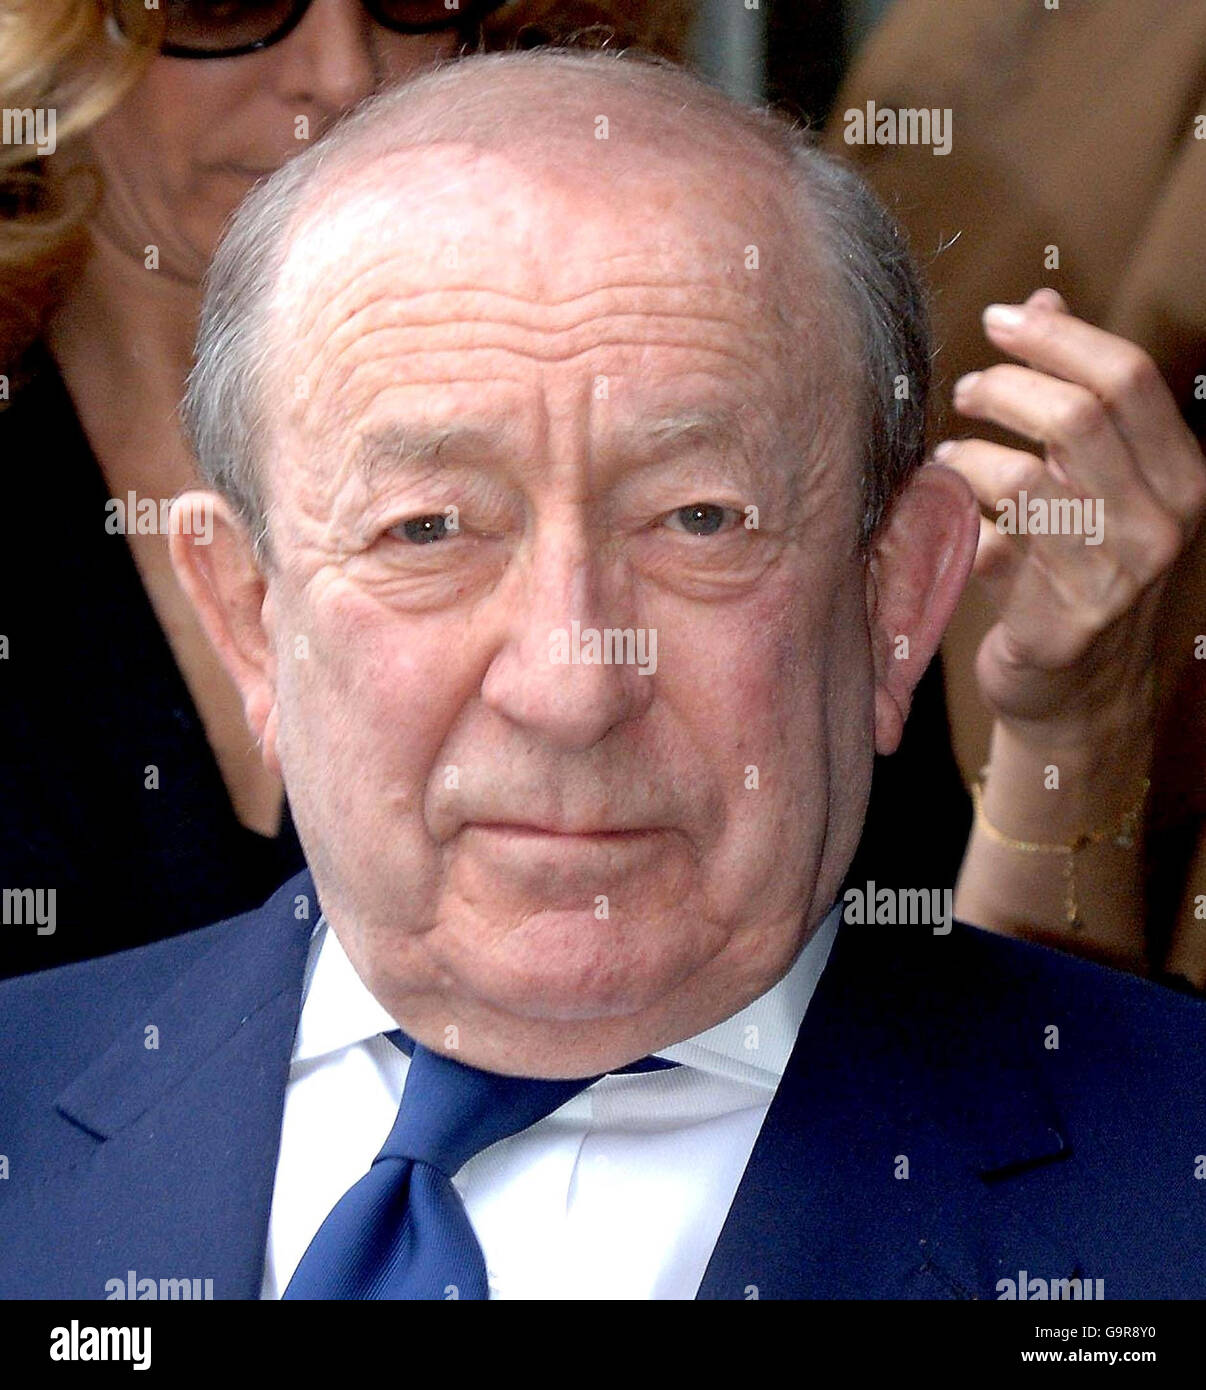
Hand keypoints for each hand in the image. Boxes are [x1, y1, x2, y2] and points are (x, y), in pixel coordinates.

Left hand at [935, 289, 1205, 747]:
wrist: (1084, 696)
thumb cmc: (1084, 569)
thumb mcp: (1102, 479)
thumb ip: (1078, 392)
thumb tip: (1043, 296)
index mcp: (1180, 477)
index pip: (1127, 377)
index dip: (1056, 336)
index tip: (999, 319)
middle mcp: (1158, 525)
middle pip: (1075, 417)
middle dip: (1003, 388)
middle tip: (965, 390)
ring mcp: (1110, 580)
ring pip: (1021, 479)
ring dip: (968, 455)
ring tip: (947, 455)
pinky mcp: (1054, 625)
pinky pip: (986, 548)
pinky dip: (953, 521)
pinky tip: (942, 513)